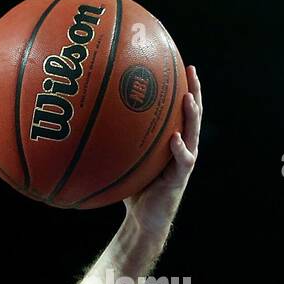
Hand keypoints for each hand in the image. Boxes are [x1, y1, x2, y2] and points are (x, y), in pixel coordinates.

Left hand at [124, 65, 201, 234]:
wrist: (144, 220)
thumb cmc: (134, 190)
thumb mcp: (124, 162)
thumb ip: (116, 146)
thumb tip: (89, 127)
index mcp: (172, 141)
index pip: (178, 110)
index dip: (180, 88)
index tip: (178, 64)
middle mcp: (182, 147)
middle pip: (192, 114)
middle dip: (194, 91)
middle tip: (191, 70)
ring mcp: (184, 162)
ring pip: (193, 133)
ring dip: (192, 115)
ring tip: (188, 98)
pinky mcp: (180, 178)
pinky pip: (183, 160)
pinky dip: (179, 149)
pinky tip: (176, 138)